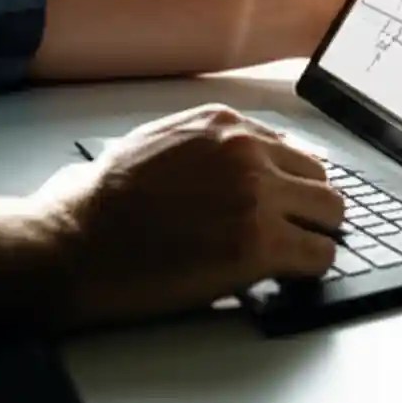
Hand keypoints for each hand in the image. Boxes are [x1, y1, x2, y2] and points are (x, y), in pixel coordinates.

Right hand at [33, 103, 344, 327]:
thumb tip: (248, 157)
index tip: (285, 207)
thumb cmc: (98, 202)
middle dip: (308, 209)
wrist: (70, 243)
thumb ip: (207, 144)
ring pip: (331, 213)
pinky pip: (319, 255)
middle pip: (321, 178)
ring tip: (288, 257)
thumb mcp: (156, 140)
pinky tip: (285, 277)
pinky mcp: (259, 242)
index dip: (290, 185)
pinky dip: (308, 270)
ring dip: (314, 236)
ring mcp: (257, 195)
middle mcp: (248, 151)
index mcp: (225, 125)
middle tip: (289, 235)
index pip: (293, 151)